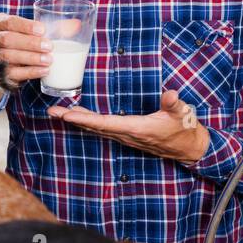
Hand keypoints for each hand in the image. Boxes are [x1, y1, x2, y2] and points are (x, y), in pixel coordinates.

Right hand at [0, 13, 50, 76]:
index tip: (43, 30)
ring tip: (49, 60)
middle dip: (29, 43)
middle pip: (7, 40)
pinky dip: (29, 72)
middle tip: (48, 46)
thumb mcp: (30, 30)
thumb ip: (51, 27)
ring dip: (30, 58)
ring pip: (7, 57)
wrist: (5, 61)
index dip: (26, 26)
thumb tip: (74, 25)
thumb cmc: (21, 40)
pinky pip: (11, 73)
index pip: (9, 22)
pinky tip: (44, 71)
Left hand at [48, 90, 210, 163]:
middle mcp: (127, 135)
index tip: (69, 114)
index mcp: (137, 129)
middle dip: (73, 119)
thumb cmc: (185, 129)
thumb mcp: (183, 114)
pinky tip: (78, 116)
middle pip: (95, 127)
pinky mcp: (127, 135)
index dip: (87, 119)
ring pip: (96, 129)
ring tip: (58, 113)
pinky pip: (102, 129)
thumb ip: (174, 104)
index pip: (107, 123)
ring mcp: (126, 137)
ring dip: (77, 121)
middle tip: (53, 112)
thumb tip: (170, 94)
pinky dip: (88, 122)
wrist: (189, 148)